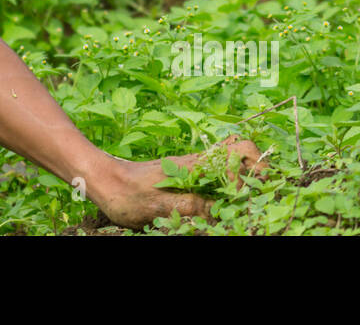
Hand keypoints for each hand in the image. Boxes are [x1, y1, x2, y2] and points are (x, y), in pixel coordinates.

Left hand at [91, 136, 264, 230]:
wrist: (102, 179)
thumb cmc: (125, 193)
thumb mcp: (157, 206)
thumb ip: (189, 206)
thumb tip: (220, 210)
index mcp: (193, 165)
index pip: (237, 150)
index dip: (251, 170)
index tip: (246, 194)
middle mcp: (197, 161)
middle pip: (239, 149)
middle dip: (257, 166)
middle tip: (257, 192)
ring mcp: (192, 167)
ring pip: (229, 160)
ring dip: (243, 176)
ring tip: (243, 201)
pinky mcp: (185, 175)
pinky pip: (214, 173)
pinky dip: (227, 184)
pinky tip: (222, 203)